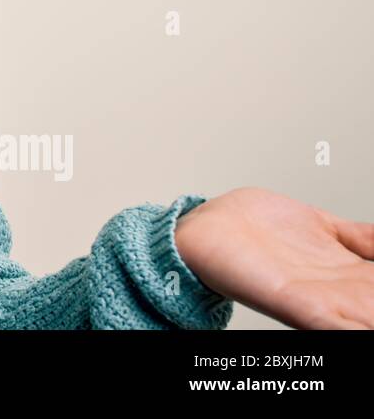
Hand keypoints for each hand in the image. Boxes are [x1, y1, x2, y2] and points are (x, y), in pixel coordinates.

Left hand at [174, 186, 373, 327]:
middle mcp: (341, 295)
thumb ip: (360, 236)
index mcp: (350, 275)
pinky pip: (337, 328)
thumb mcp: (322, 226)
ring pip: (371, 318)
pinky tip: (364, 326)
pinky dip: (356, 332)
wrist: (201, 230)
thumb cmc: (254, 229)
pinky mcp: (298, 305)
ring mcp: (322, 303)